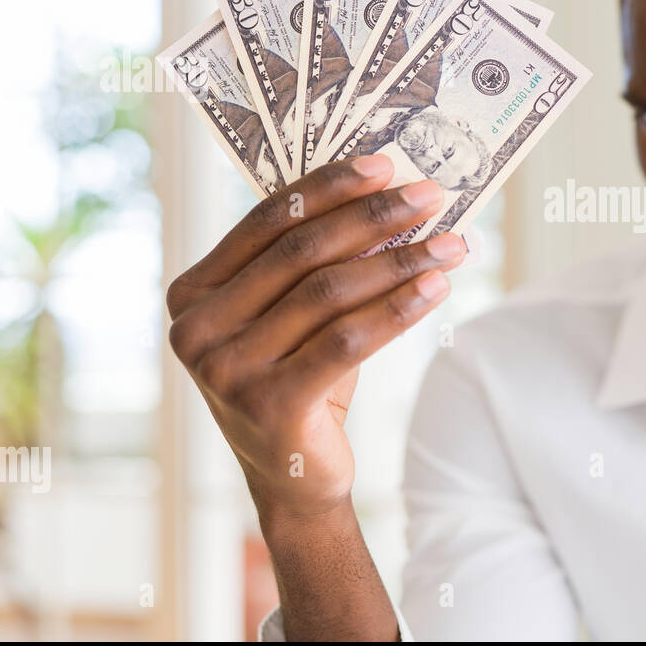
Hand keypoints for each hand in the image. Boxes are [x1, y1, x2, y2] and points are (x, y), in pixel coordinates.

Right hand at [165, 156, 464, 522]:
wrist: (293, 480)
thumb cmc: (300, 381)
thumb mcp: (295, 318)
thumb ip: (317, 264)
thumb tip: (389, 197)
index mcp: (192, 293)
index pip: (266, 221)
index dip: (328, 187)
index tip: (385, 164)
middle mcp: (196, 329)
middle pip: (302, 252)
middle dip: (374, 216)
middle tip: (431, 195)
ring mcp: (226, 370)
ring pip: (330, 293)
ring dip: (401, 260)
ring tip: (452, 244)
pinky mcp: (270, 405)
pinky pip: (348, 340)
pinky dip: (399, 308)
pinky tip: (438, 288)